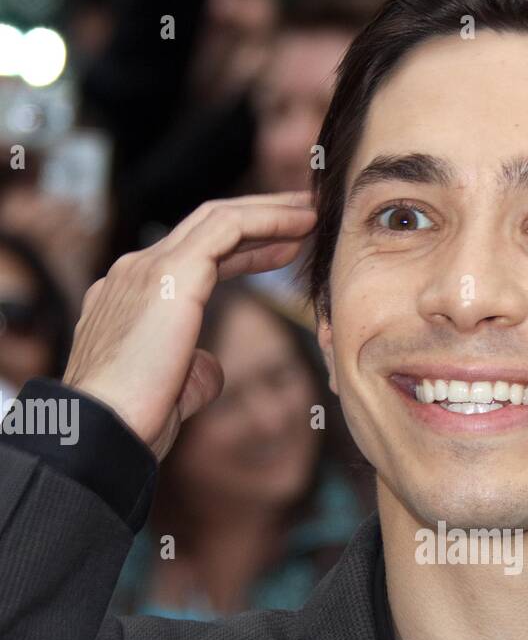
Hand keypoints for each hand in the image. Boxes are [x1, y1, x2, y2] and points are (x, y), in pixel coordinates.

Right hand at [63, 193, 315, 460]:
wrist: (104, 427)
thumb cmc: (135, 420)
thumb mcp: (173, 389)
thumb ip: (194, 370)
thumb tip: (212, 366)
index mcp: (131, 298)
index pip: (193, 259)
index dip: (242, 251)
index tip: (283, 250)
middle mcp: (136, 273)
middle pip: (205, 229)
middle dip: (258, 218)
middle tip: (304, 215)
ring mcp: (149, 268)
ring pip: (217, 218)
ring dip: (269, 212)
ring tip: (311, 213)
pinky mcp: (172, 272)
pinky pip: (227, 228)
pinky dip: (267, 220)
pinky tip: (300, 225)